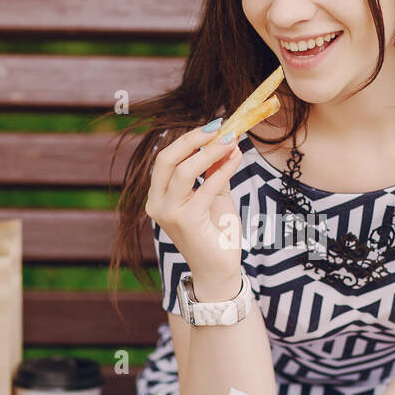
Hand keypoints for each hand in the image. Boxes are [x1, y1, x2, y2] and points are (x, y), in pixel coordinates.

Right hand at [143, 119, 244, 280]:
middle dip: (193, 140)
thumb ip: (214, 170)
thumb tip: (225, 140)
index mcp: (158, 196)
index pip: (166, 159)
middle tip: (219, 127)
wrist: (219, 269)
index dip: (188, 139)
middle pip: (166, 160)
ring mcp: (168, 214)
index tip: (213, 126)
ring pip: (184, 171)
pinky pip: (205, 188)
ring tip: (232, 141)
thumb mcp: (214, 195)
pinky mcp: (186, 222)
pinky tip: (236, 159)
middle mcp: (157, 204)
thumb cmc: (216, 232)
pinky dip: (222, 170)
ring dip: (210, 152)